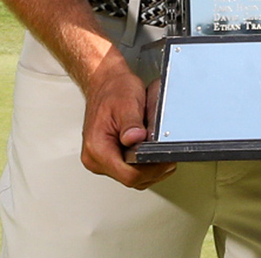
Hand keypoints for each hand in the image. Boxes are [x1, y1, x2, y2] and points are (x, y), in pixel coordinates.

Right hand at [79, 57, 176, 189]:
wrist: (104, 82)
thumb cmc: (113, 90)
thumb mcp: (127, 102)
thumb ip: (132, 123)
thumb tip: (136, 139)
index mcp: (97, 148)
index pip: (129, 175)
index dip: (151, 169)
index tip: (164, 159)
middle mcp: (95, 158)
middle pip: (132, 179)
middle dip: (152, 168)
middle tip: (165, 153)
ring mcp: (100, 160)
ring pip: (132, 178)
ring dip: (148, 167)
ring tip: (155, 148)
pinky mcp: (107, 158)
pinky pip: (128, 170)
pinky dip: (141, 163)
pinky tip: (146, 150)